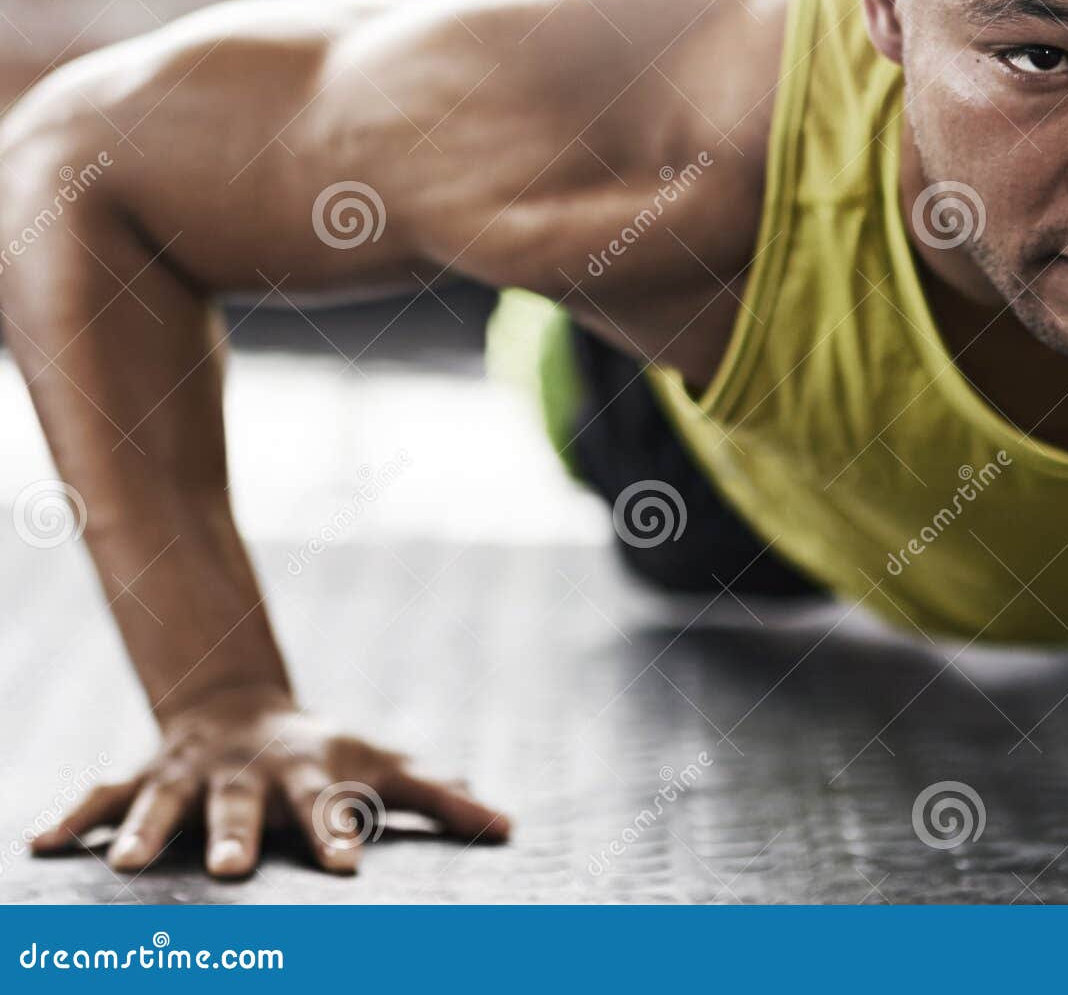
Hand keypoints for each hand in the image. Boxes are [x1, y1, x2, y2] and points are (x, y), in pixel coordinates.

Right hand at [30, 685, 511, 878]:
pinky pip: (102, 793)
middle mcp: (246, 774)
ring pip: (164, 800)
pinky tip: (39, 844)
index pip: (328, 807)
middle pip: (240, 806)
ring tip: (124, 867)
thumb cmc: (326, 753)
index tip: (346, 866)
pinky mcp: (145, 775)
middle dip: (232, 835)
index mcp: (307, 774)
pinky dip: (73, 816)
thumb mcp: (383, 767)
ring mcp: (191, 773)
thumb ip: (441, 799)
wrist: (245, 708)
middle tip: (228, 871)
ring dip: (143, 830)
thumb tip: (509, 828)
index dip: (338, 832)